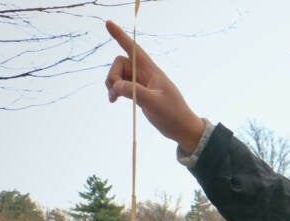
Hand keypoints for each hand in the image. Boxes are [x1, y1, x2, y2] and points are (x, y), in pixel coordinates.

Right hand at [104, 20, 205, 152]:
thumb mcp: (154, 103)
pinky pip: (120, 86)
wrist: (181, 129)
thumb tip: (115, 86)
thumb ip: (135, 92)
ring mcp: (141, 83)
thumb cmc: (173, 114)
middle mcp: (145, 74)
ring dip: (111, 84)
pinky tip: (113, 101)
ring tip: (113, 99)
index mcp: (152, 71)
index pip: (134, 49)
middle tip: (115, 92)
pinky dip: (114, 91)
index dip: (121, 36)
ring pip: (118, 75)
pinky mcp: (138, 93)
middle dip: (113, 75)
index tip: (108, 23)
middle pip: (120, 63)